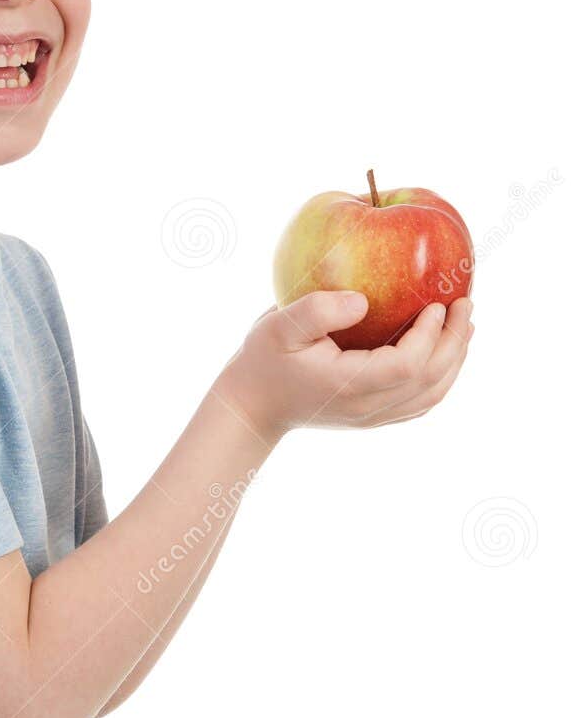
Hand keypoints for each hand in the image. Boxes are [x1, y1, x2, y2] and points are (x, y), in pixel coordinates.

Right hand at [220, 291, 473, 440]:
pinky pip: (420, 402)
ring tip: (465, 326)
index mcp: (348, 385)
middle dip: (454, 341)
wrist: (253, 406)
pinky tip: (443, 350)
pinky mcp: (374, 417)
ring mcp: (373, 416)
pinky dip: (441, 376)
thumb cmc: (263, 360)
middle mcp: (368, 407)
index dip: (430, 335)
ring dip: (454, 360)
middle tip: (465, 303)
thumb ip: (316, 310)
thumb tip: (364, 300)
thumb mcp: (277, 327)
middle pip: (430, 381)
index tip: (436, 303)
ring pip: (431, 395)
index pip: (407, 365)